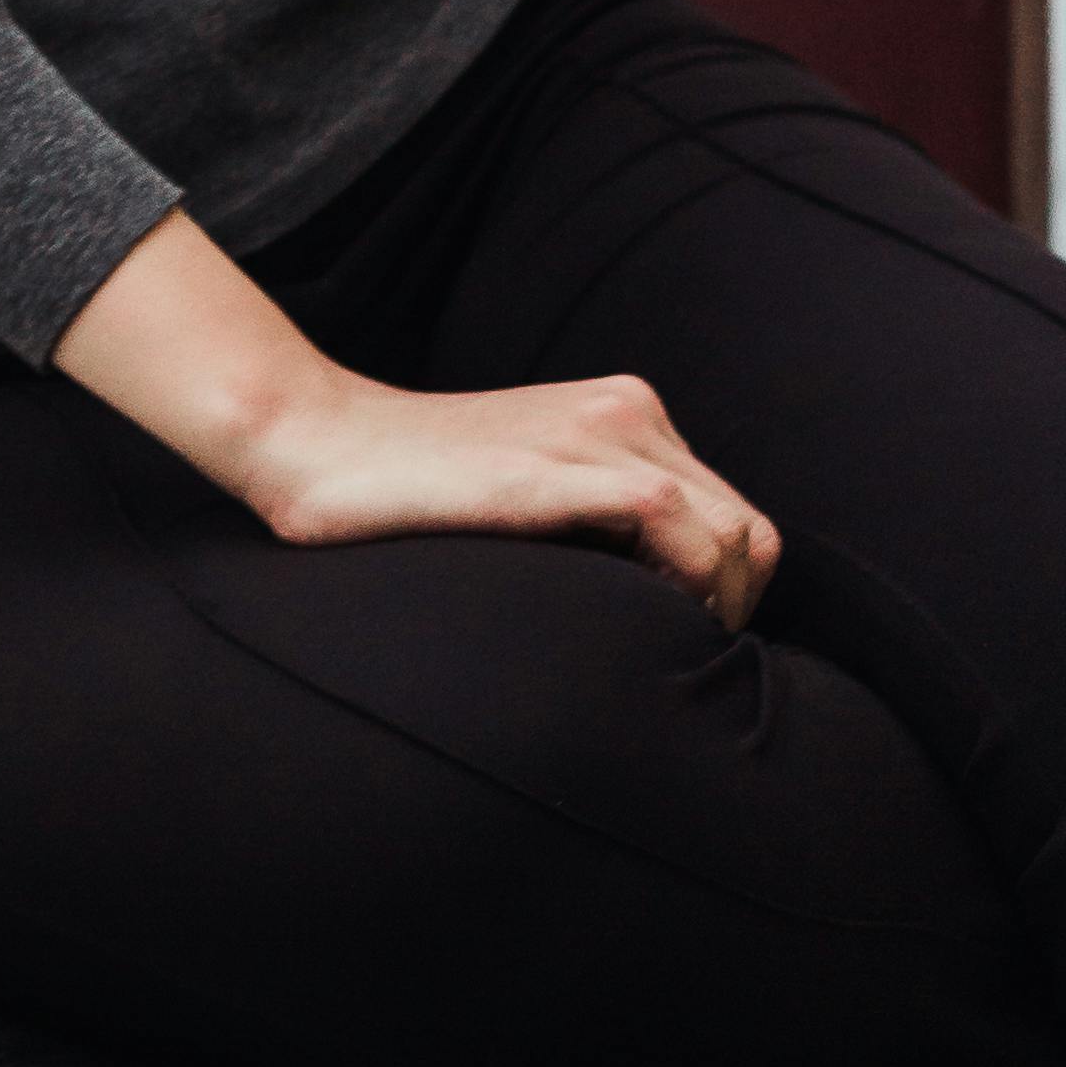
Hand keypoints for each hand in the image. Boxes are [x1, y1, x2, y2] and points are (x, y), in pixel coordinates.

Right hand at [53, 211, 781, 630]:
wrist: (316, 444)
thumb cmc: (409, 494)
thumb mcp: (529, 494)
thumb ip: (597, 522)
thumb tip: (668, 610)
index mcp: (624, 414)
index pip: (735, 521)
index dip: (718, 595)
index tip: (662, 636)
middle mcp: (627, 412)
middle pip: (749, 535)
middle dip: (723, 611)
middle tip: (656, 654)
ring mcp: (598, 432)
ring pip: (731, 538)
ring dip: (704, 610)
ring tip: (633, 642)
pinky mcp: (561, 465)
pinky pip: (677, 525)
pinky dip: (677, 590)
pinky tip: (619, 619)